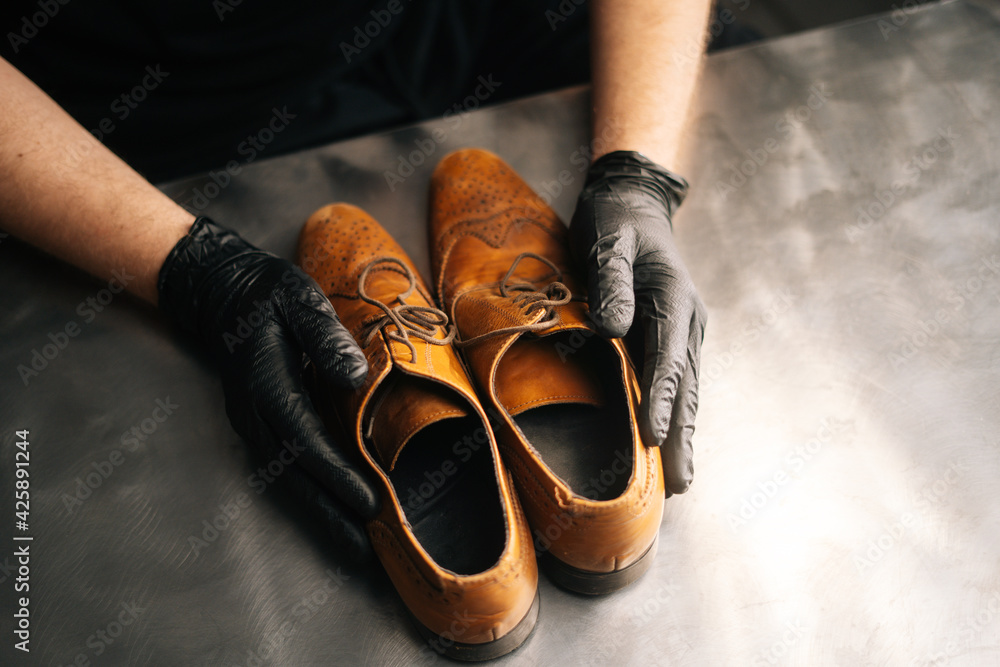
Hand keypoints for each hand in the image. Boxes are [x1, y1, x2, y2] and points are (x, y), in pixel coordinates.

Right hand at [157, 217, 377, 559]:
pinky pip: (286, 468)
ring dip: (319, 513)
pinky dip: (310, 493)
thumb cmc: (266, 294)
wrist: (219, 292)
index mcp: (266, 384)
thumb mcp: (299, 299)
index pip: (305, 441)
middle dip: (330, 514)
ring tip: (355, 545)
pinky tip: (333, 510)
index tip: (370, 504)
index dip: (337, 475)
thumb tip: (356, 377)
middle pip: (294, 476)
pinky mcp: (259, 425)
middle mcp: (255, 413)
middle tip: (365, 550)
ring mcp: (252, 423)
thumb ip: (325, 337)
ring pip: (287, 479)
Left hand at [570, 151, 705, 494]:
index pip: (666, 359)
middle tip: (680, 483)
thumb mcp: (608, 239)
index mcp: (674, 298)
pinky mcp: (671, 335)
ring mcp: (683, 329)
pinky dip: (674, 413)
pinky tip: (670, 441)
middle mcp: (686, 320)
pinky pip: (675, 381)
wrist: (634, 201)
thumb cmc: (615, 219)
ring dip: (683, 432)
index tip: (655, 438)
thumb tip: (613, 327)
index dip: (660, 400)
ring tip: (680, 479)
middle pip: (685, 385)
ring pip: (685, 389)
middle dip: (682, 435)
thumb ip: (612, 281)